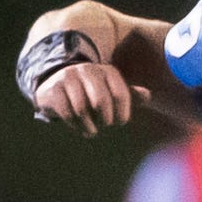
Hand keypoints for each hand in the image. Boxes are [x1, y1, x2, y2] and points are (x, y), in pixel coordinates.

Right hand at [34, 62, 150, 136]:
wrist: (57, 83)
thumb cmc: (92, 91)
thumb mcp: (111, 90)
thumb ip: (130, 94)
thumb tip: (148, 95)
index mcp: (107, 71)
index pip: (120, 94)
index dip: (122, 113)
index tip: (120, 122)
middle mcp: (88, 70)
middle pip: (101, 101)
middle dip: (105, 120)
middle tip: (105, 125)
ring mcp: (69, 77)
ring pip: (82, 109)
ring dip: (89, 126)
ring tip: (92, 131)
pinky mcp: (54, 89)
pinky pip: (67, 113)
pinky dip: (75, 126)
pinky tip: (79, 127)